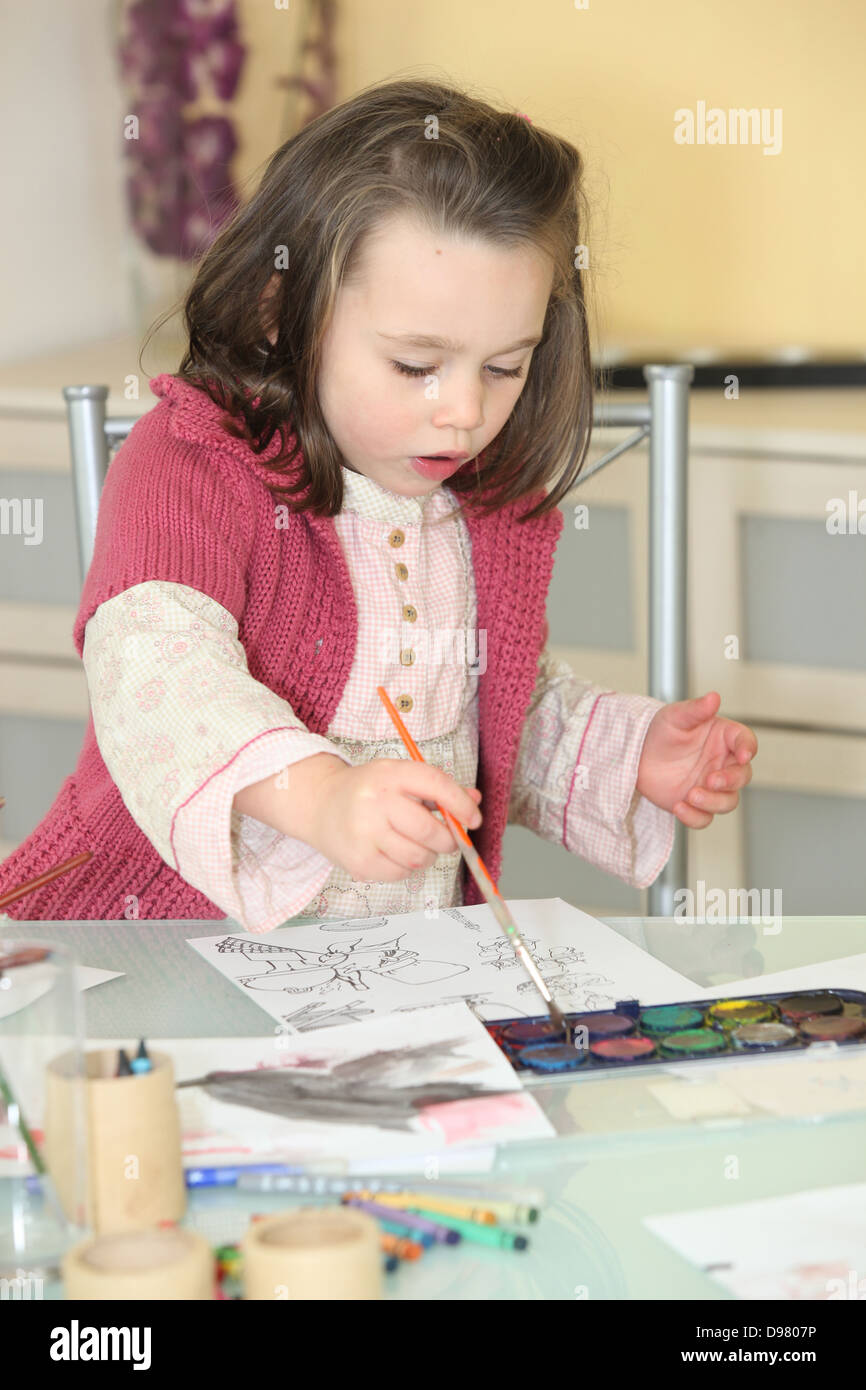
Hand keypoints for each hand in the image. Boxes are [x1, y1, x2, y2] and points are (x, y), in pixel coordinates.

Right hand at [304, 757, 482, 882]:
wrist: (319, 804)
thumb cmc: (366, 790)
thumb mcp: (399, 777)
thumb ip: (438, 788)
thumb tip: (473, 801)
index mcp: (389, 775)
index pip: (436, 785)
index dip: (461, 805)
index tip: (473, 818)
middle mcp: (374, 802)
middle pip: (430, 831)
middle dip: (447, 840)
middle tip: (445, 839)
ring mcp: (364, 835)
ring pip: (419, 858)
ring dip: (427, 855)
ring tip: (414, 844)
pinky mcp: (359, 862)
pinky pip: (401, 874)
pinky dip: (406, 868)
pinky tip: (393, 853)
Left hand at [636, 691, 756, 828]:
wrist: (636, 755)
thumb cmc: (660, 731)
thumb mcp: (676, 716)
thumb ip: (696, 709)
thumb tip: (713, 697)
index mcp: (723, 738)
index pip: (745, 742)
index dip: (747, 748)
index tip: (743, 755)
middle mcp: (721, 763)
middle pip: (742, 776)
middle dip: (730, 781)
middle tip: (711, 780)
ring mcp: (710, 786)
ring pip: (727, 802)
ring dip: (713, 802)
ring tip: (691, 795)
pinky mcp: (696, 804)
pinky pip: (704, 818)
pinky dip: (694, 817)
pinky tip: (679, 807)